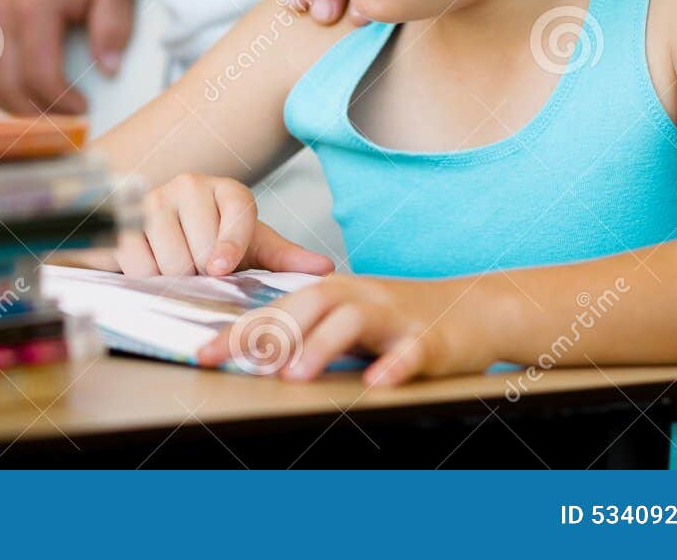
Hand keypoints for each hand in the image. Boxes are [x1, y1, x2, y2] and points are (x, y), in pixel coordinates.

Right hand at [0, 0, 133, 115]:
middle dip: (37, 115)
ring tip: (49, 115)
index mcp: (35, 6)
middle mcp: (4, 15)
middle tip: (68, 124)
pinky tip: (30, 97)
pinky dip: (4, 92)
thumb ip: (114, 25)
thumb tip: (108, 69)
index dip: (61, 101)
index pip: (38, 73)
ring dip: (15, 109)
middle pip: (6, 87)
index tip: (85, 109)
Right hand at [114, 173, 335, 277]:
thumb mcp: (251, 247)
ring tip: (175, 266)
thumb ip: (284, 258)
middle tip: (198, 270)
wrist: (158, 234)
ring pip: (169, 260)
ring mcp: (155, 198)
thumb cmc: (211, 241)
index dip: (228, 245)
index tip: (219, 268)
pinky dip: (145, 275)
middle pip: (200, 252)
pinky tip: (150, 263)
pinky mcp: (124, 217)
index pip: (235, 216)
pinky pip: (137, 262)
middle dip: (200, 275)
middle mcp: (191, 185)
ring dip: (172, 277)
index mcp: (229, 191)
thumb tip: (326, 267)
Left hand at [196, 273, 496, 384]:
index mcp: (333, 293)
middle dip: (268, 333)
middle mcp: (358, 298)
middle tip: (238, 362)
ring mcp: (394, 317)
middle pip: (307, 306)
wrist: (474, 309)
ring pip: (351, 323)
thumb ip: (306, 331)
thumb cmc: (400, 318)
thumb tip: (253, 355)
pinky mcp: (429, 340)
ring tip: (293, 375)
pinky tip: (375, 382)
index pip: (276, 309)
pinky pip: (408, 351)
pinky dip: (392, 365)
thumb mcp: (348, 318)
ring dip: (319, 347)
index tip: (202, 354)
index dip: (239, 332)